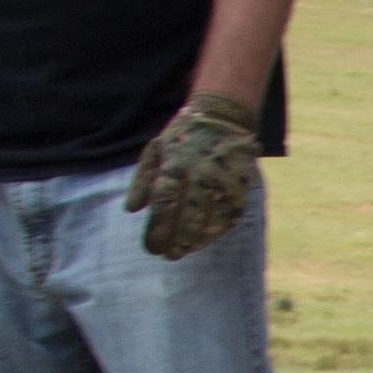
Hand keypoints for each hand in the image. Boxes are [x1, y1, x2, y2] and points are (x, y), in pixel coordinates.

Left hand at [122, 96, 264, 261]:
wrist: (223, 117)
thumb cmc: (183, 136)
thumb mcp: (155, 150)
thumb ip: (142, 180)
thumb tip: (132, 210)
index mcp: (175, 164)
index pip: (164, 203)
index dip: (158, 229)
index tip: (151, 248)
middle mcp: (200, 173)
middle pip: (188, 214)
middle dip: (177, 239)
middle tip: (167, 256)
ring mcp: (223, 180)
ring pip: (211, 217)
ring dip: (198, 239)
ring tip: (185, 251)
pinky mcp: (240, 185)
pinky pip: (230, 214)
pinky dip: (218, 231)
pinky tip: (205, 241)